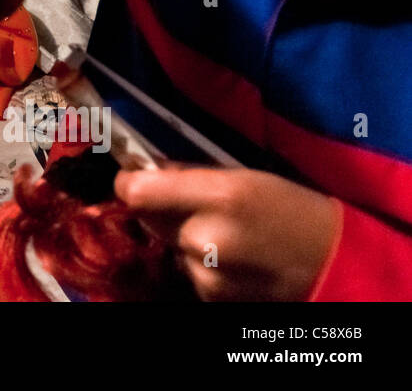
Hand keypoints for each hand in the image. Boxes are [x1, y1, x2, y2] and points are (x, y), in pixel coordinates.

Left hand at [115, 166, 341, 300]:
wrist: (336, 265)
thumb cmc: (292, 209)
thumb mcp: (244, 177)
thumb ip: (190, 174)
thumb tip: (146, 168)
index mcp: (218, 195)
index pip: (137, 192)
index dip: (129, 183)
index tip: (134, 178)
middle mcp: (206, 236)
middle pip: (148, 218)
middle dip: (162, 210)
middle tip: (195, 206)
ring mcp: (207, 273)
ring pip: (169, 246)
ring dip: (185, 239)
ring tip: (227, 237)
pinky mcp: (212, 298)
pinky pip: (189, 271)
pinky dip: (202, 264)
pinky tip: (234, 260)